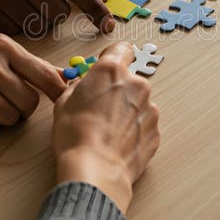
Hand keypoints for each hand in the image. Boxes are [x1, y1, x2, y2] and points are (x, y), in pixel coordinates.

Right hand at [0, 25, 67, 133]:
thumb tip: (62, 76)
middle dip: (22, 108)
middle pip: (29, 103)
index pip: (45, 75)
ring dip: (1, 118)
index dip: (57, 92)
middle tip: (6, 101)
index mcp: (3, 46)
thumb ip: (24, 62)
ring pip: (9, 118)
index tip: (60, 100)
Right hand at [52, 42, 159, 212]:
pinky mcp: (155, 130)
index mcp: (112, 71)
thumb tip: (84, 86)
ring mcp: (149, 108)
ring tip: (106, 130)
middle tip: (99, 108)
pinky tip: (116, 142)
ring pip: (137, 103)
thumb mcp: (64, 101)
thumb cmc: (76, 136)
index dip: (112, 57)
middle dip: (117, 90)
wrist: (95, 170)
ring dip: (125, 111)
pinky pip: (143, 124)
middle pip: (129, 79)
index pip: (121, 49)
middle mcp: (136, 85)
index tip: (106, 66)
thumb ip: (79, 86)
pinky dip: (133, 130)